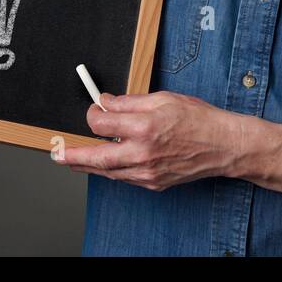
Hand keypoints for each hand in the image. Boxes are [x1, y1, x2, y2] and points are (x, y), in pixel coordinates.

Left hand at [57, 91, 242, 190]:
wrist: (224, 146)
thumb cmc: (199, 119)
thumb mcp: (163, 98)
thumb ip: (130, 102)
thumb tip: (106, 102)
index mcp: (144, 127)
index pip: (102, 123)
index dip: (93, 114)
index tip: (94, 109)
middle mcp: (143, 152)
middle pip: (97, 157)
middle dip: (73, 155)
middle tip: (56, 154)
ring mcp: (148, 171)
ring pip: (109, 171)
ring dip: (88, 165)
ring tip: (72, 160)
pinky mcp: (154, 183)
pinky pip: (125, 177)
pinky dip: (111, 170)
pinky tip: (104, 163)